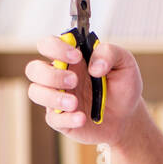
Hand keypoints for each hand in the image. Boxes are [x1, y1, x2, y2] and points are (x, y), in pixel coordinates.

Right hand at [26, 34, 142, 146]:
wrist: (128, 117)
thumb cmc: (123, 86)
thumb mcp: (125, 63)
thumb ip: (110, 54)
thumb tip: (94, 66)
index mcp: (70, 58)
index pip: (47, 45)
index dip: (55, 47)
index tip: (76, 56)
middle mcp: (59, 75)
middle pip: (33, 69)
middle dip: (51, 74)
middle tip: (75, 80)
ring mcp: (57, 97)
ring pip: (35, 92)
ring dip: (53, 96)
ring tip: (76, 103)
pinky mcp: (60, 118)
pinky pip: (52, 118)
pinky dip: (66, 118)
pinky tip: (82, 118)